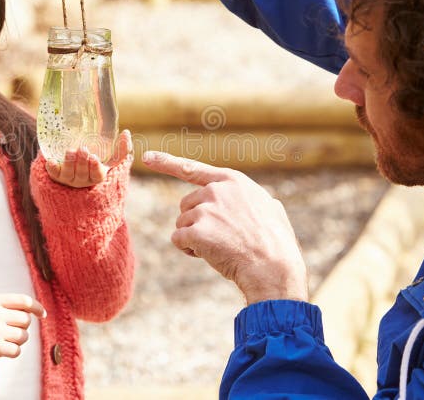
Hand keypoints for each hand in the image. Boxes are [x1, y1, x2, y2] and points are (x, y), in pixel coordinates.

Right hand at [0, 294, 45, 368]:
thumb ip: (12, 306)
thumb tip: (40, 311)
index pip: (24, 301)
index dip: (37, 307)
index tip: (42, 314)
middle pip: (26, 320)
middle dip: (22, 327)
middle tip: (10, 330)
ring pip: (24, 336)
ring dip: (18, 340)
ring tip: (5, 339)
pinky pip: (17, 351)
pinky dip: (13, 351)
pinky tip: (2, 349)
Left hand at [46, 130, 132, 186]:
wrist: (76, 170)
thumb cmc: (95, 163)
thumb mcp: (109, 159)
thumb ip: (121, 149)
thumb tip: (127, 132)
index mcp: (96, 176)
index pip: (97, 175)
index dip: (95, 167)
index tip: (94, 157)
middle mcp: (82, 180)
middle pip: (81, 174)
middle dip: (81, 162)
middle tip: (82, 149)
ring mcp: (69, 179)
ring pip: (68, 174)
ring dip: (69, 162)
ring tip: (70, 151)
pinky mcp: (57, 175)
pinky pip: (54, 174)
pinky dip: (52, 168)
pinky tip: (50, 161)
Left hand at [142, 150, 308, 303]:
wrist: (273, 267)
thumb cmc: (276, 243)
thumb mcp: (272, 209)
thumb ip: (255, 201)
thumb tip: (262, 201)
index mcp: (232, 181)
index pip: (193, 169)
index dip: (167, 162)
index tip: (147, 157)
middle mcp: (216, 190)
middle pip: (186, 205)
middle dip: (197, 222)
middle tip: (222, 237)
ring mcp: (205, 210)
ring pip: (181, 223)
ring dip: (194, 237)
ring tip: (220, 247)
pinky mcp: (196, 231)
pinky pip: (178, 240)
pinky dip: (189, 250)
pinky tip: (210, 255)